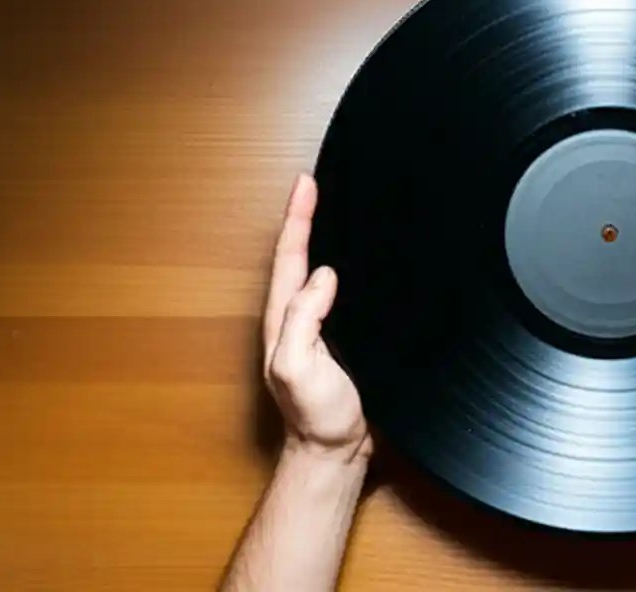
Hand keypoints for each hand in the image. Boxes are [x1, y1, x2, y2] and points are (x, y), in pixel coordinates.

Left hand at [262, 174, 371, 463]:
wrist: (334, 451)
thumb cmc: (316, 417)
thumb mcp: (300, 368)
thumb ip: (304, 321)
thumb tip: (322, 275)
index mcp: (284, 319)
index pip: (290, 257)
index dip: (297, 218)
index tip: (306, 183)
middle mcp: (295, 319)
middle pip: (298, 256)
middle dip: (304, 217)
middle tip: (314, 183)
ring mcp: (314, 330)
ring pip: (315, 271)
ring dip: (319, 238)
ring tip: (330, 207)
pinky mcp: (336, 340)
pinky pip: (334, 293)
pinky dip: (340, 267)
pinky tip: (351, 260)